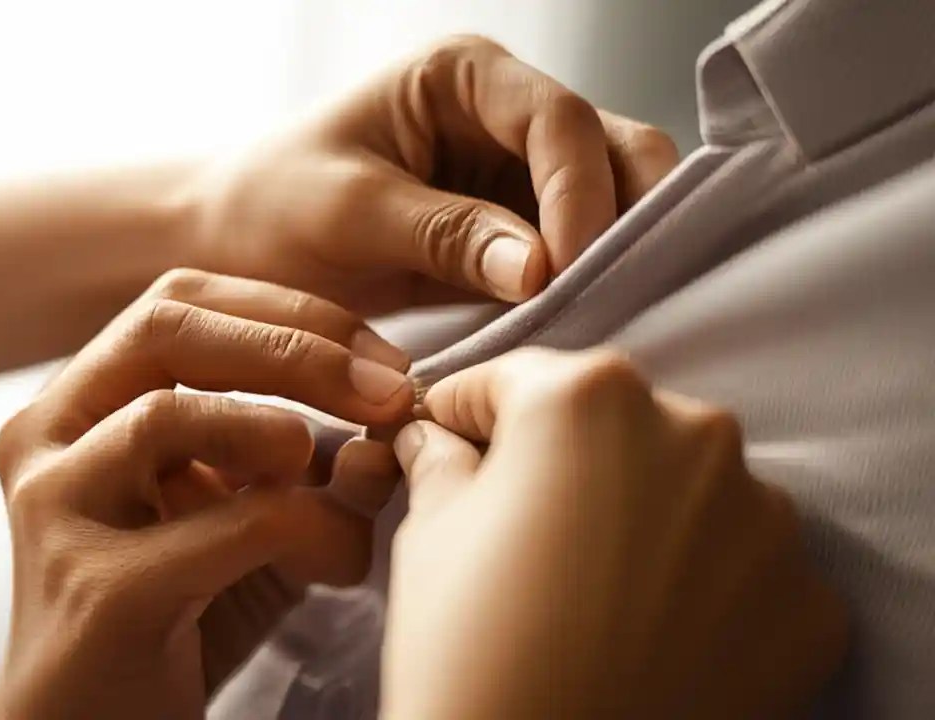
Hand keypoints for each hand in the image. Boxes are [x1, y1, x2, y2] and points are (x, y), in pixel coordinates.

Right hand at [0, 269, 408, 718]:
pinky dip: (310, 530)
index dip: (290, 312)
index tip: (379, 356)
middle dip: (297, 346)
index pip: (180, 301)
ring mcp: (59, 510)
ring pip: (172, 415)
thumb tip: (393, 428)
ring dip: (287, 435)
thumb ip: (310, 472)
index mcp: (78, 405)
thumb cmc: (170, 619)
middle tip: (388, 391)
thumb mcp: (244, 522)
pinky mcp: (99, 588)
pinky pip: (231, 522)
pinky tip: (337, 564)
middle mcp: (48, 440)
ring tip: (343, 481)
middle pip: (168, 326)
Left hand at [190, 35, 679, 313]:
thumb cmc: (272, 207)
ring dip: (618, 259)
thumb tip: (542, 268)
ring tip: (607, 320)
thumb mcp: (347, 214)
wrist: (237, 245)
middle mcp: (505, 113)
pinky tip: (584, 329)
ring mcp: (517, 173)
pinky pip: (578, 255)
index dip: (579, 192)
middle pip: (613, 150)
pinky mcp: (516, 233)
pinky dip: (590, 289)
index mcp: (463, 76)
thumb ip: (444, 233)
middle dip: (625, 221)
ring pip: (613, 203)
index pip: (557, 120)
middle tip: (615, 299)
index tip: (567, 269)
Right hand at [382, 348, 846, 718]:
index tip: (449, 442)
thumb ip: (441, 458)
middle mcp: (696, 432)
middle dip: (567, 463)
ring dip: (646, 517)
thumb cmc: (467, 652)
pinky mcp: (808, 601)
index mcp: (587, 397)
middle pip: (614, 425)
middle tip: (525, 530)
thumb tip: (437, 436)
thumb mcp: (428, 535)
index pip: (516, 380)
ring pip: (689, 490)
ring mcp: (766, 519)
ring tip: (596, 590)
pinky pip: (744, 567)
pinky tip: (654, 632)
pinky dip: (705, 587)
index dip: (468, 413)